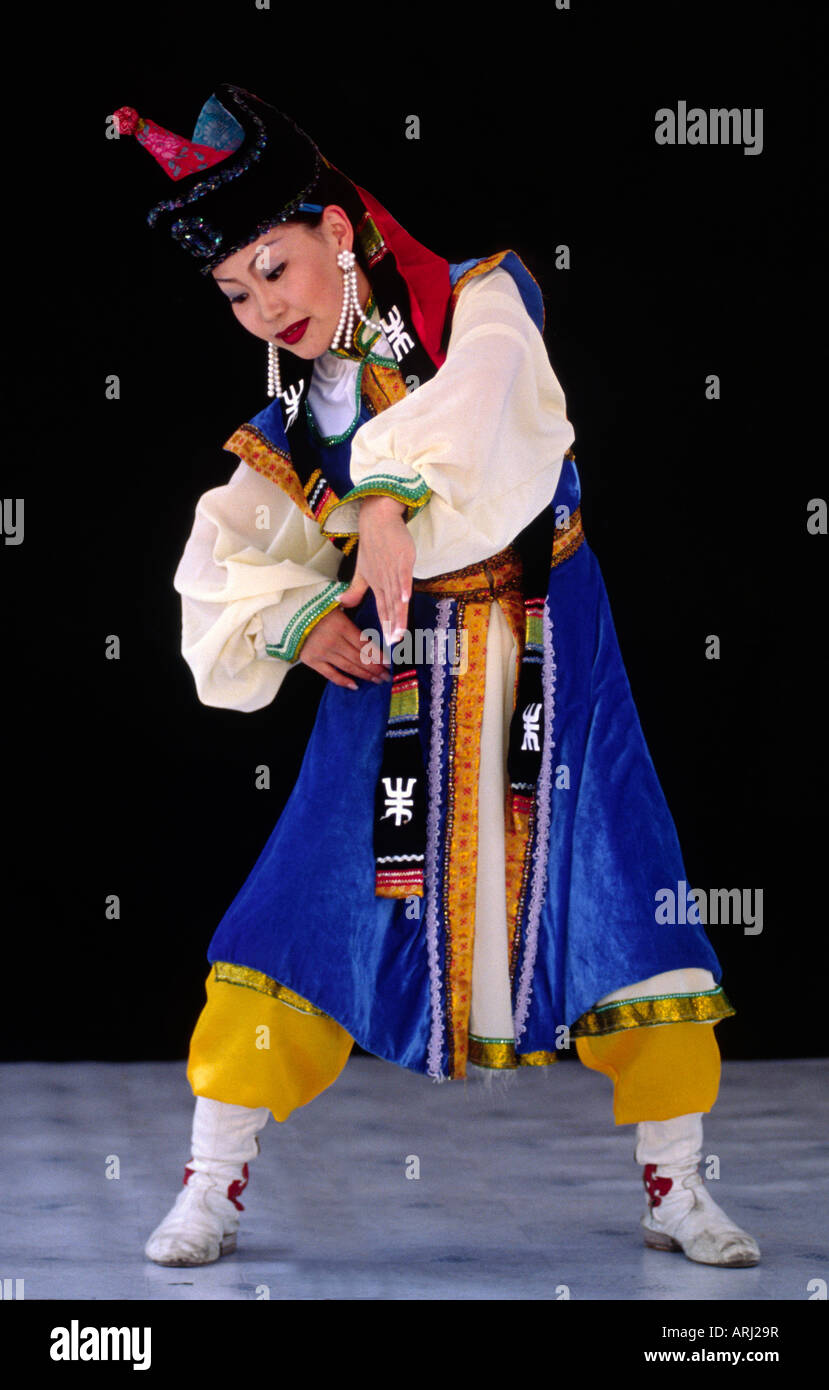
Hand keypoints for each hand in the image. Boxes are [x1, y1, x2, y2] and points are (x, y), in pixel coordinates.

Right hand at [298, 606, 389, 690]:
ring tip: (377, 680)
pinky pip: (330, 675)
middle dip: (375, 668)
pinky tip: (355, 685)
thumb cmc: (317, 609)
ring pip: (348, 667)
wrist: (288, 616)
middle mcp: (333, 641)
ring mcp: (322, 652)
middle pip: (359, 658)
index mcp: (341, 625)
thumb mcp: (337, 606)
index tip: (389, 664)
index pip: (365, 644)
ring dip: (365, 675)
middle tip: (386, 676)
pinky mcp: (311, 661)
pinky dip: (343, 681)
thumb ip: (353, 617)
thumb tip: (371, 628)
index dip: (378, 656)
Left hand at [339, 495, 414, 643]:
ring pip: (396, 596)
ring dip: (399, 614)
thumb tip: (340, 604)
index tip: (389, 642)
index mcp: (375, 584)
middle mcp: (384, 580)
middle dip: (393, 625)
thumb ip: (354, 590)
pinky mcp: (402, 559)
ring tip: (401, 631)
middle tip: (395, 642)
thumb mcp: (361, 570)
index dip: (385, 625)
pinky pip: (403, 576)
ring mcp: (393, 570)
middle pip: (390, 607)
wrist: (377, 520)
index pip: (382, 609)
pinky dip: (403, 587)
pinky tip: (405, 599)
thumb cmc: (372, 545)